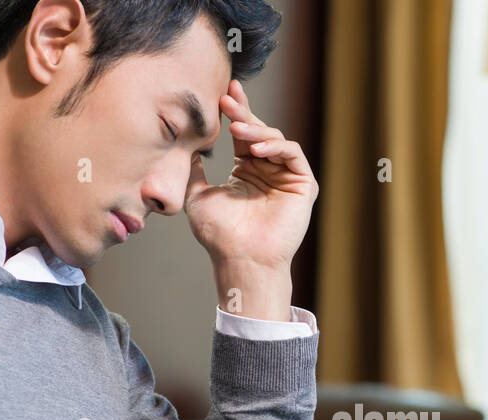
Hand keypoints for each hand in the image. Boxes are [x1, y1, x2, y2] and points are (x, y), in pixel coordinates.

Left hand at [184, 79, 318, 270]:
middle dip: (243, 112)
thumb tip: (183, 145)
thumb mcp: (197, 195)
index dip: (234, 112)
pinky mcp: (304, 185)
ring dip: (255, 129)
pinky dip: (275, 146)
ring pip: (275, 139)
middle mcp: (268, 170)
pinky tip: (256, 148)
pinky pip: (293, 154)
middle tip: (226, 98)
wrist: (240, 259)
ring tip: (236, 127)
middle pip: (258, 131)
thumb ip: (193, 171)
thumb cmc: (219, 235)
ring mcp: (286, 177)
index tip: (221, 93)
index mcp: (246, 170)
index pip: (241, 134)